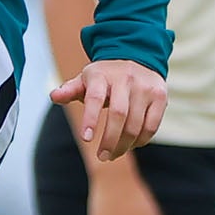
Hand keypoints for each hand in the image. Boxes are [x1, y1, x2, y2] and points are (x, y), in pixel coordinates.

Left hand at [50, 57, 164, 160]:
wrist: (136, 57)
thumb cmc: (104, 76)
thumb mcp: (85, 79)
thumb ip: (69, 90)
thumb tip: (54, 96)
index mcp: (101, 76)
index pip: (95, 98)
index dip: (90, 119)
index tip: (86, 139)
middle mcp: (125, 79)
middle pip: (119, 115)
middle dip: (110, 140)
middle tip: (102, 157)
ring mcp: (144, 87)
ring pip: (136, 124)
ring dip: (125, 145)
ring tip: (114, 154)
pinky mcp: (160, 96)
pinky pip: (152, 125)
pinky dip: (141, 140)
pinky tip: (132, 145)